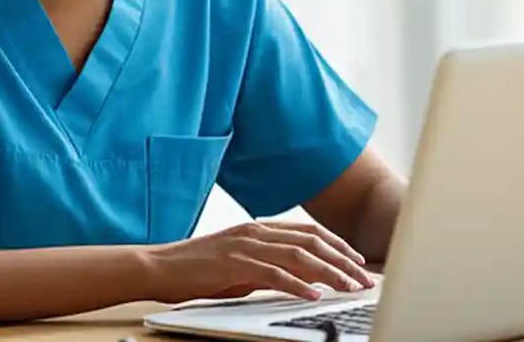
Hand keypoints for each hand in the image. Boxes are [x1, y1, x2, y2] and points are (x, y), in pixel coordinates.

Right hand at [144, 221, 376, 301]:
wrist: (159, 267)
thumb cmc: (198, 269)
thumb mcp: (241, 265)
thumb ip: (269, 266)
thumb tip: (300, 279)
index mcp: (260, 228)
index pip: (310, 233)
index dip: (338, 245)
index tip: (359, 261)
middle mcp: (257, 231)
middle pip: (312, 242)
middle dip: (343, 260)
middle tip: (364, 278)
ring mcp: (246, 245)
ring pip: (299, 255)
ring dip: (329, 272)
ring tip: (348, 287)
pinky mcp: (235, 263)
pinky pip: (273, 273)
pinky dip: (297, 284)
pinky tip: (314, 295)